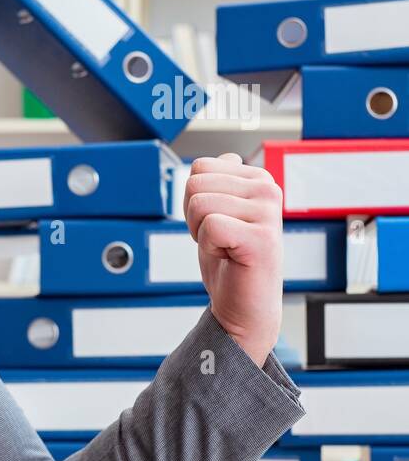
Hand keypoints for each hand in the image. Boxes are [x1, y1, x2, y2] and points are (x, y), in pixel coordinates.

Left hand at [183, 153, 283, 367]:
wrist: (244, 305)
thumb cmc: (230, 260)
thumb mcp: (222, 212)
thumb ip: (223, 182)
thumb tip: (227, 155)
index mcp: (258, 179)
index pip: (200, 167)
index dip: (193, 199)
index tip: (214, 222)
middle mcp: (268, 189)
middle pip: (195, 183)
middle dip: (193, 216)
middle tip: (218, 238)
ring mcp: (268, 213)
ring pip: (199, 204)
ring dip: (200, 233)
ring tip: (225, 247)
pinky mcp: (262, 238)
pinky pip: (210, 227)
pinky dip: (208, 247)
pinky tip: (229, 256)